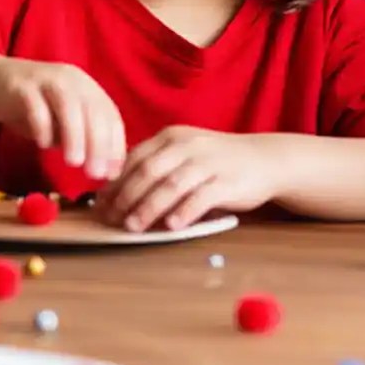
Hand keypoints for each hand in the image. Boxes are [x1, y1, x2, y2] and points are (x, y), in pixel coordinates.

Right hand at [0, 56, 124, 178]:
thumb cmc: (28, 106)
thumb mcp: (58, 123)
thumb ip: (78, 138)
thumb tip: (102, 168)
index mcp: (87, 88)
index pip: (110, 116)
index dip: (115, 144)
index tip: (112, 172)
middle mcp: (71, 79)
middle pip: (93, 111)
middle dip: (98, 145)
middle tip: (96, 174)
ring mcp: (46, 79)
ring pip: (68, 106)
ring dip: (75, 135)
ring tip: (75, 163)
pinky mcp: (21, 85)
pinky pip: (35, 105)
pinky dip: (42, 125)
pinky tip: (43, 144)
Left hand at [94, 126, 284, 231]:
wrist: (264, 158)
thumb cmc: (218, 161)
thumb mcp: (185, 153)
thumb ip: (156, 166)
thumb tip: (117, 193)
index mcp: (172, 137)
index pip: (135, 158)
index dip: (115, 183)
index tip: (100, 206)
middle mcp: (188, 145)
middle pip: (149, 172)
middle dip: (126, 198)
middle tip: (112, 220)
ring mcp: (209, 162)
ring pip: (172, 185)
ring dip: (149, 208)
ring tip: (134, 227)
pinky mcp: (228, 180)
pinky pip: (202, 197)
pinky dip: (184, 212)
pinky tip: (171, 226)